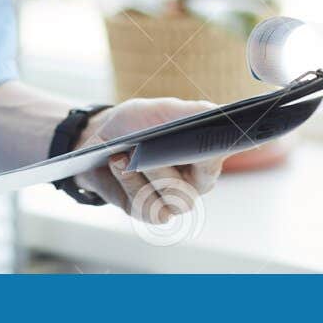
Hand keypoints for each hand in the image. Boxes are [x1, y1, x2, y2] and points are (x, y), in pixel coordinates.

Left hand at [69, 98, 224, 220]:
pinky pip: (148, 208)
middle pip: (194, 186)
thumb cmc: (138, 123)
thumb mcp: (162, 109)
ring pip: (171, 199)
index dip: (212, 152)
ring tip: (123, 154)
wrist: (101, 139)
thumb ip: (192, 111)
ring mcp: (173, 201)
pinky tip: (117, 163)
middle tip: (145, 148)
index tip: (201, 144)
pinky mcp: (150, 212)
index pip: (217, 156)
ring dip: (145, 174)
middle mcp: (194, 183)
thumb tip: (220, 111)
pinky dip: (130, 183)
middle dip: (166, 167)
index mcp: (205, 156)